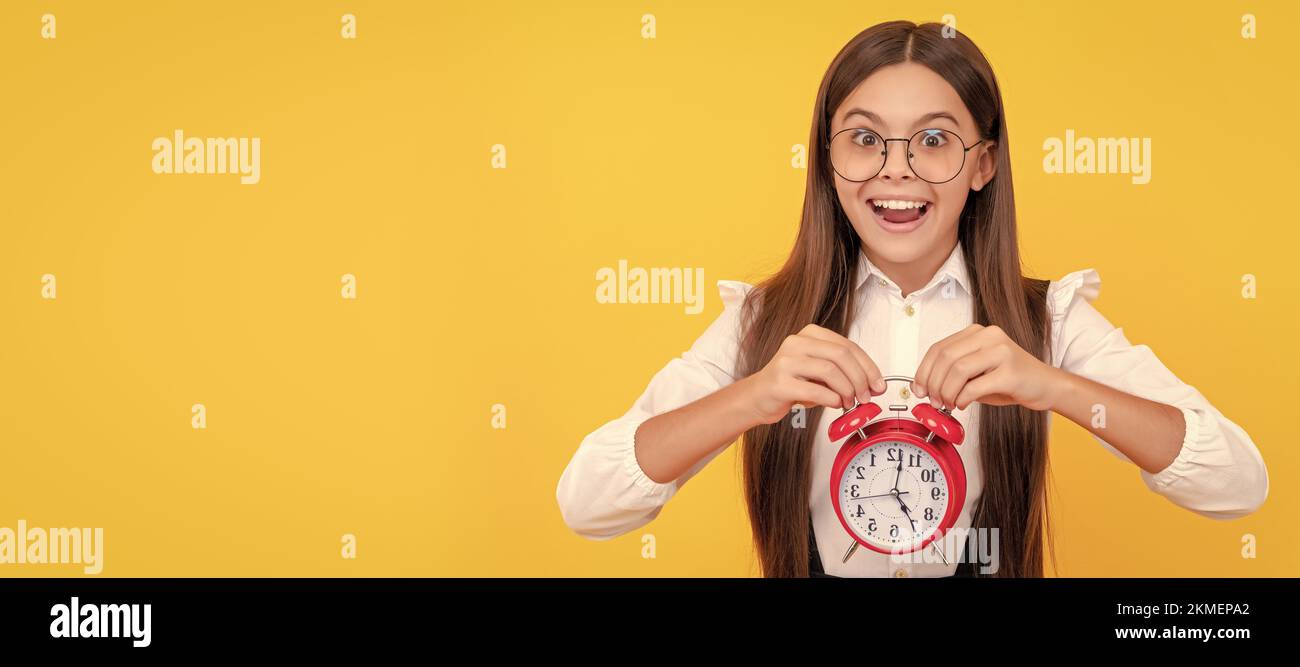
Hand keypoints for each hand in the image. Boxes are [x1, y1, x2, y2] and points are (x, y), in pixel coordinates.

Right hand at [742, 324, 887, 424]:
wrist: (758, 397)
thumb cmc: (791, 384)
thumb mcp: (819, 373)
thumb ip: (843, 372)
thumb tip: (872, 384)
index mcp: (810, 335)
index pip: (847, 345)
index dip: (868, 366)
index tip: (878, 384)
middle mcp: (796, 343)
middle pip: (841, 355)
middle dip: (860, 378)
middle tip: (867, 396)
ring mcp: (786, 361)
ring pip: (830, 371)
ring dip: (847, 390)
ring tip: (849, 402)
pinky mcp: (780, 382)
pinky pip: (815, 391)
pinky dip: (832, 400)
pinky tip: (835, 404)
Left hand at [910, 324, 1062, 411]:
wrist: (1046, 385)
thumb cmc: (1009, 380)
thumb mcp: (976, 371)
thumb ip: (952, 372)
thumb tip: (924, 386)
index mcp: (977, 332)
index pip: (939, 348)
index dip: (923, 370)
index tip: (918, 389)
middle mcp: (989, 336)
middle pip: (945, 357)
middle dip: (934, 383)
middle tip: (934, 400)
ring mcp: (1001, 352)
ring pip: (958, 369)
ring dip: (947, 392)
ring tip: (948, 404)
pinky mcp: (1010, 372)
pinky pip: (975, 386)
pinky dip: (963, 398)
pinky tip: (963, 404)